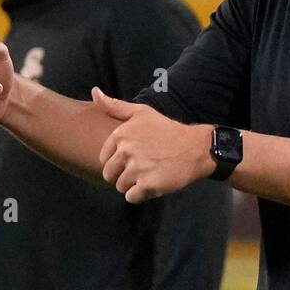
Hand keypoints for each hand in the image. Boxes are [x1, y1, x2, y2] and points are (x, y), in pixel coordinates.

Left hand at [94, 88, 215, 203]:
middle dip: (124, 175)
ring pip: (121, 187)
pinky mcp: (148, 185)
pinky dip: (142, 195)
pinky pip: (132, 197)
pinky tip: (153, 184)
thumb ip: (115, 106)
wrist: (196, 147)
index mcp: (120, 135)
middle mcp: (126, 151)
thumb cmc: (167, 130)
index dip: (118, 162)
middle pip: (110, 175)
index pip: (104, 159)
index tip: (134, 158)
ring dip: (134, 185)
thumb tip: (94, 92)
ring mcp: (137, 169)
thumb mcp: (142, 112)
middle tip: (142, 169)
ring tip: (149, 175)